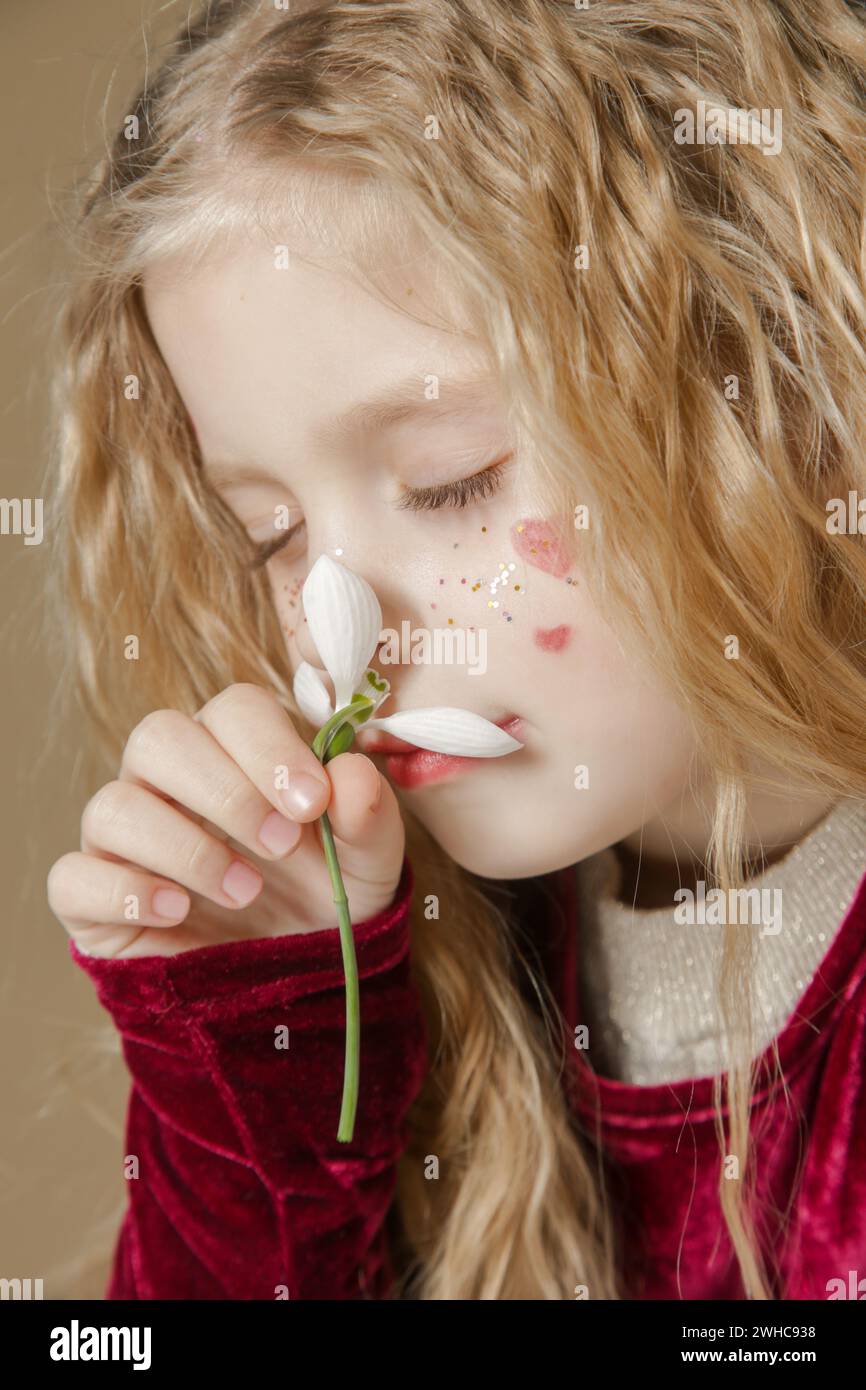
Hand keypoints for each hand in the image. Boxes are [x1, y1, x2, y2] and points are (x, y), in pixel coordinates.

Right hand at [47, 683, 404, 959]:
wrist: (293, 979)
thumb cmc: (327, 895)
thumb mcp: (367, 862)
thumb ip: (368, 815)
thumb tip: (352, 773)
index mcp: (234, 750)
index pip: (231, 708)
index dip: (268, 747)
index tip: (312, 802)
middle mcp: (167, 779)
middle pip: (157, 737)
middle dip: (225, 790)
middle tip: (281, 845)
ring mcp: (123, 837)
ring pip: (112, 805)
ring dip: (184, 847)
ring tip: (245, 891)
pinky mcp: (92, 898)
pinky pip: (73, 876)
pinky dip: (123, 892)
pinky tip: (177, 913)